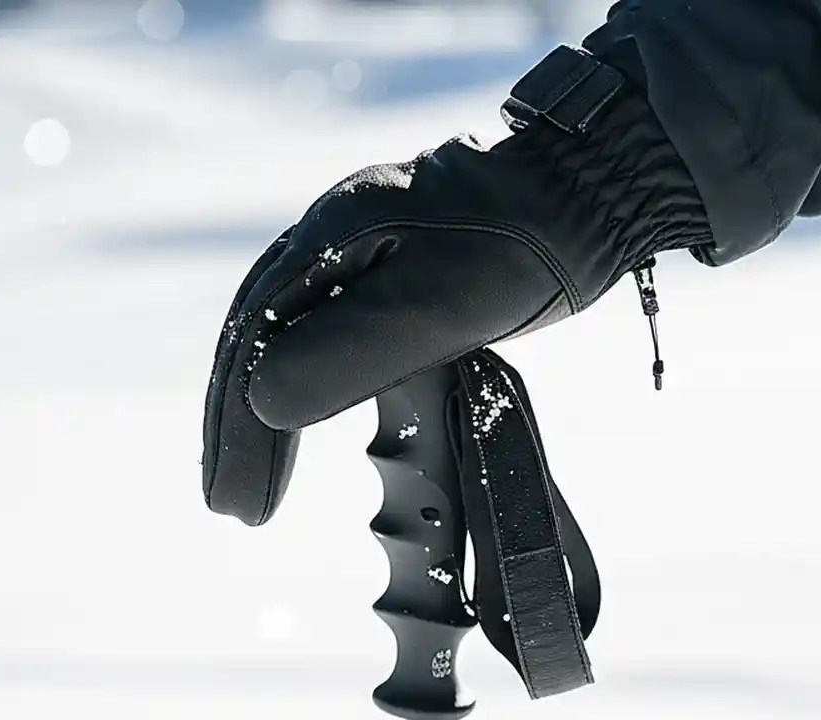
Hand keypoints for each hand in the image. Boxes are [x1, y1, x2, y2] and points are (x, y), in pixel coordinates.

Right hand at [201, 83, 710, 525]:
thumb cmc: (521, 246)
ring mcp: (358, 250)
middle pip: (255, 343)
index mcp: (324, 240)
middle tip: (232, 505)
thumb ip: (346, 353)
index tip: (234, 504)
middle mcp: (327, 239)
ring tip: (255, 480)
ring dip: (264, 412)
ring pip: (284, 338)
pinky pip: (324, 330)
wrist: (588, 191)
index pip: (251, 347)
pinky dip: (305, 383)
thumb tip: (261, 405)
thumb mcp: (435, 305)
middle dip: (239, 429)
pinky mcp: (392, 266)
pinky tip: (303, 415)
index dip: (236, 432)